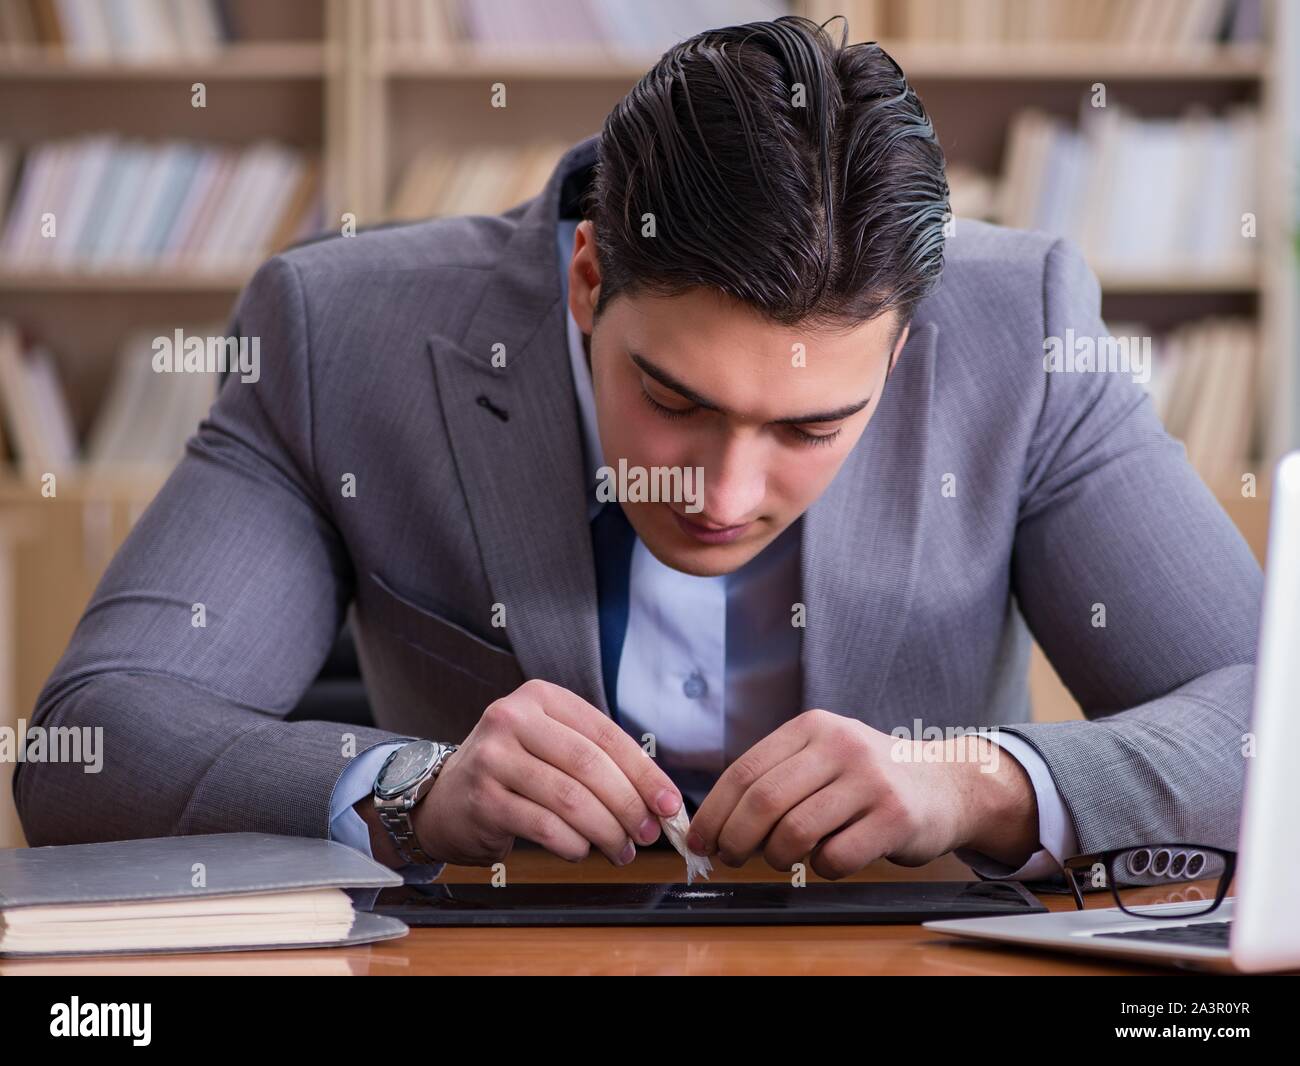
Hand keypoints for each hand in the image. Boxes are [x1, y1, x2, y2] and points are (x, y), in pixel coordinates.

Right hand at [411, 679, 681, 867]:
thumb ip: (599, 760)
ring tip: (621, 850)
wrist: (445, 798)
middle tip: (648, 834)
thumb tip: (659, 798)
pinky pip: (545, 827)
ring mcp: (493, 758)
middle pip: (590, 767)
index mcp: (540, 696)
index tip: (669, 804)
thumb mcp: (551, 745)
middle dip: (629, 806)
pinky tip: (581, 851)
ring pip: (570, 800)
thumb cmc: (513, 770)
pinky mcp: (482, 799)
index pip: (606, 735)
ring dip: (607, 832)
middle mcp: (512, 719)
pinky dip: (574, 845)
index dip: (644, 773)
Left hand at [686, 709, 1038, 878]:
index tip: (701, 839)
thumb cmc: (869, 777)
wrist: (947, 783)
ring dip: (777, 857)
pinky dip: (822, 868)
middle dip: (736, 839)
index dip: (716, 811)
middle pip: (764, 802)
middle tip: (731, 858)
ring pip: (795, 832)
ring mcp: (870, 781)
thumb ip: (777, 776)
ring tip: (781, 858)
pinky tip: (830, 859)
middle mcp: (840, 746)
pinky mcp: (895, 817)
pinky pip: (836, 857)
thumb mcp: (824, 755)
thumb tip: (716, 821)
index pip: (746, 770)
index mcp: (812, 727)